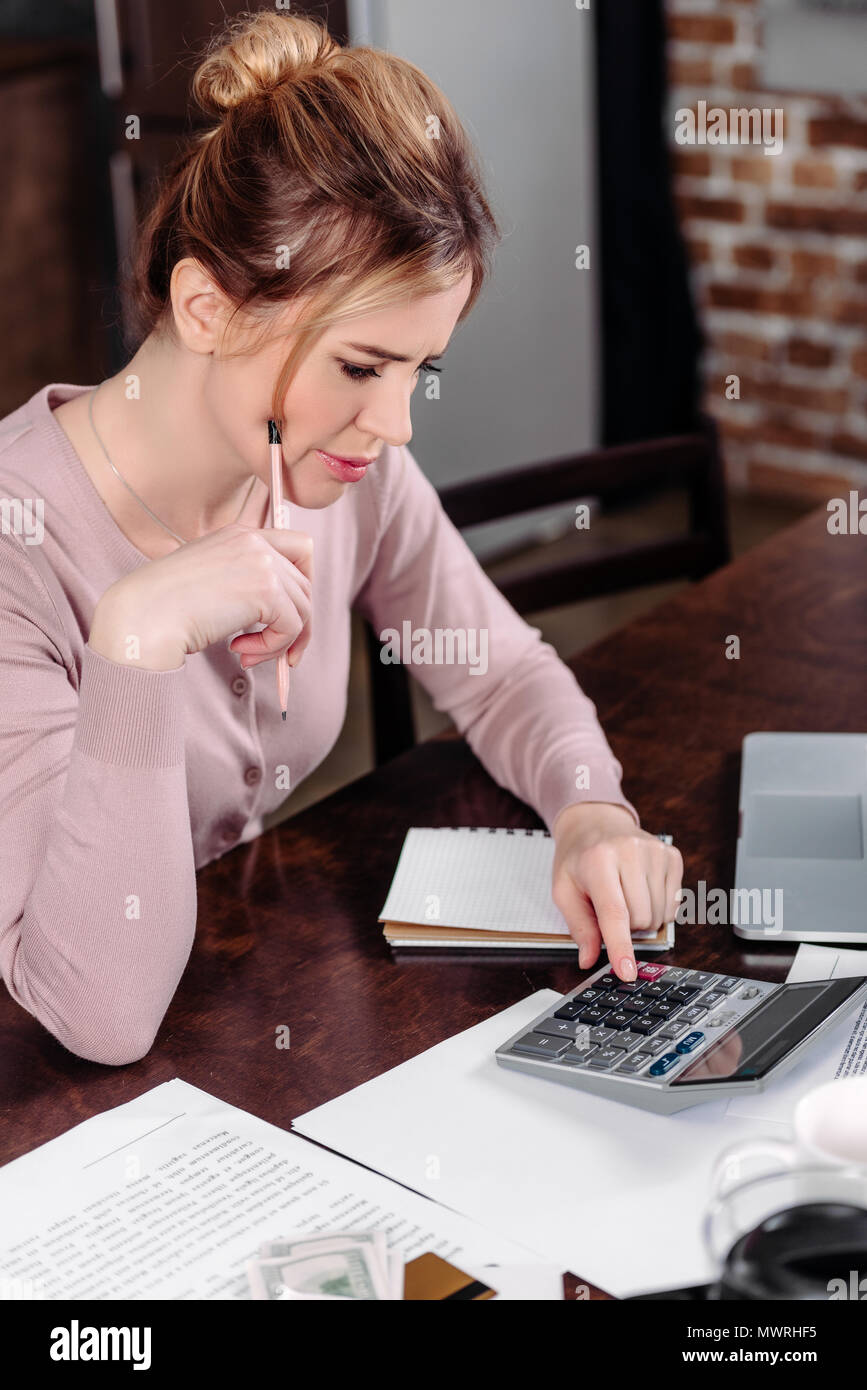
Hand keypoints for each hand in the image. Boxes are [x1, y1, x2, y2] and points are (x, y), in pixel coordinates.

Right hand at [89, 522, 313, 671]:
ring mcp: (262, 562)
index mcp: (239, 534)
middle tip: (274, 650)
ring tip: (247, 654)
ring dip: (280, 641)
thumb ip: (243, 582)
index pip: (298, 547)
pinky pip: (292, 626)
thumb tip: (283, 613)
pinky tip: (240, 651)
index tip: (289, 613)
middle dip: (297, 622)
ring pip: (303, 608)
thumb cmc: (164, 606)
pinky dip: (272, 648)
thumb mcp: (209, 580)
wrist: (143, 616)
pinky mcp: (266, 590)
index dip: (304, 582)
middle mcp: (254, 541)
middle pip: (305, 583)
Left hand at [551, 802, 682, 981]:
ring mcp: (655, 851)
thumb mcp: (564, 890)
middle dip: (626, 927)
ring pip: (659, 916)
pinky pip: (673, 904)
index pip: (614, 913)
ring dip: (642, 918)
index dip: (620, 946)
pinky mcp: (672, 855)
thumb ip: (579, 926)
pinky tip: (642, 889)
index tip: (626, 971)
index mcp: (598, 860)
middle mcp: (630, 851)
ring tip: (625, 895)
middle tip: (611, 908)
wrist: (596, 822)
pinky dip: (658, 907)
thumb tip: (588, 959)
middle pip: (640, 919)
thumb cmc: (578, 859)